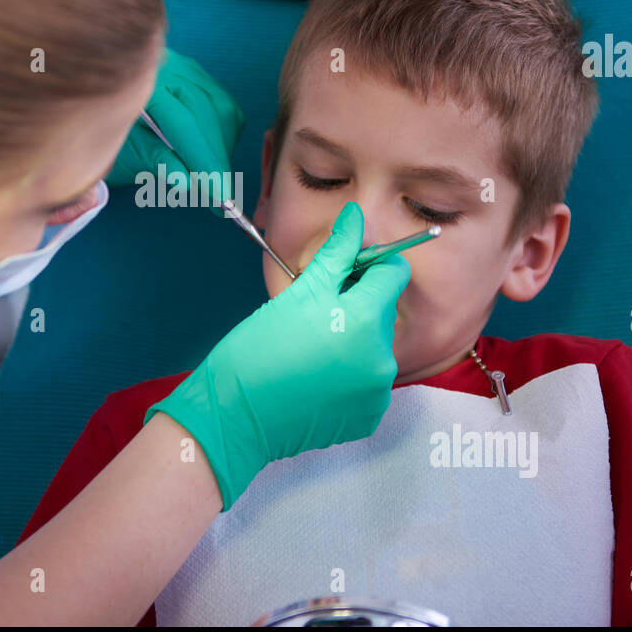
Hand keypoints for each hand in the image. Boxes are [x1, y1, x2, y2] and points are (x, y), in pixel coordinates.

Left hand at [106, 47, 244, 215]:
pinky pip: (223, 106)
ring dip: (222, 148)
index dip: (204, 159)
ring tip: (213, 180)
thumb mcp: (126, 152)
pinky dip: (223, 135)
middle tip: (220, 196)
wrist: (101, 110)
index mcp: (143, 83)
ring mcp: (185, 69)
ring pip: (220, 109)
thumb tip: (186, 181)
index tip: (219, 192)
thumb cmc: (109, 134)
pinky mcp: (198, 77)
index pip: (182, 122)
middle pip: (207, 112)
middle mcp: (167, 67)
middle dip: (216, 157)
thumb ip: (156, 161)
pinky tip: (212, 156)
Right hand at [144, 202, 410, 509]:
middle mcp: (381, 357)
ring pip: (375, 347)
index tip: (344, 274)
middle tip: (314, 317)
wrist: (236, 414)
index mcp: (364, 319)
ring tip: (311, 351)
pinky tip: (317, 378)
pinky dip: (350, 377)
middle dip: (356, 307)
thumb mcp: (298, 293)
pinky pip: (369, 382)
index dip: (369, 267)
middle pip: (383, 311)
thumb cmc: (258, 349)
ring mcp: (377, 392)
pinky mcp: (369, 417)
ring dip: (353, 342)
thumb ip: (336, 253)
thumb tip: (357, 215)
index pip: (394, 273)